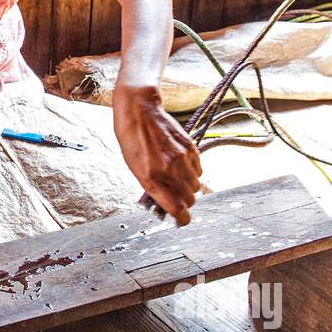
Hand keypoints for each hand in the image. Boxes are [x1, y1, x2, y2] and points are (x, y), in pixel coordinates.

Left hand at [112, 83, 202, 224]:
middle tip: (176, 198)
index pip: (176, 208)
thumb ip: (151, 187)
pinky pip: (199, 169)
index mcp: (151, 177)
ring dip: (188, 187)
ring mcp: (182, 158)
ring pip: (196, 186)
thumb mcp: (134, 168)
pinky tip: (180, 165)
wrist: (139, 111)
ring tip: (176, 179)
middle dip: (184, 203)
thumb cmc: (131, 139)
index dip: (181, 219)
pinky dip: (192, 172)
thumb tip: (165, 204)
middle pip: (190, 199)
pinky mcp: (191, 147)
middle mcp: (169, 169)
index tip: (181, 220)